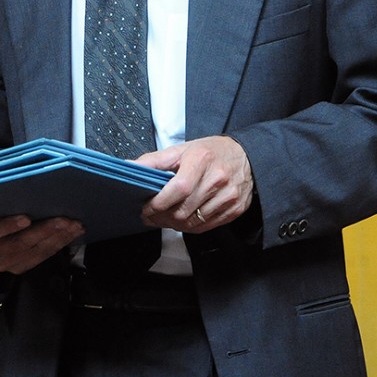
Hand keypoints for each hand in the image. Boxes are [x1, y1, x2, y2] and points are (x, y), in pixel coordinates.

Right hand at [0, 214, 84, 273]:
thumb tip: (23, 182)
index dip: (6, 225)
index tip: (26, 218)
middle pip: (18, 243)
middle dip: (44, 230)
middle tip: (63, 220)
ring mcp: (3, 263)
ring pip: (34, 252)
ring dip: (58, 238)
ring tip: (74, 225)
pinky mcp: (18, 268)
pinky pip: (42, 257)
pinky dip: (58, 244)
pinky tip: (70, 234)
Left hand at [137, 136, 253, 232]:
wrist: (247, 157)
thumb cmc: (211, 152)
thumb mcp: (181, 149)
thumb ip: (154, 161)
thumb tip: (129, 168)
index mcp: (201, 160)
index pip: (178, 189)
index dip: (158, 203)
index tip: (145, 207)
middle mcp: (217, 179)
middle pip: (183, 210)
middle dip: (161, 217)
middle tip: (149, 216)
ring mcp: (228, 197)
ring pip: (193, 223)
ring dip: (172, 224)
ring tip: (162, 218)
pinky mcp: (234, 210)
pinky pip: (206, 227)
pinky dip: (189, 227)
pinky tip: (180, 220)